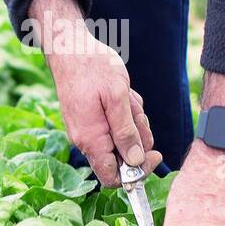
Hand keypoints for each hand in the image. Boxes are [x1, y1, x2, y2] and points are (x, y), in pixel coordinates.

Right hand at [28, 0, 160, 185]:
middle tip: (135, 110)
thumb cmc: (92, 68)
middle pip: (122, 156)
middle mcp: (86, 140)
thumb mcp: (117, 97)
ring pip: (122, 137)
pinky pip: (116, 124)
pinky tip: (122, 93)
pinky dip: (125, 110)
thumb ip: (126, 131)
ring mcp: (88, 130)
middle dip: (137, 136)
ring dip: (132, 119)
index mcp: (91, 140)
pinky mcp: (91, 119)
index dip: (137, 172)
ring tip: (126, 96)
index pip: (114, 178)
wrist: (69, 47)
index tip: (154, 154)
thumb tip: (135, 162)